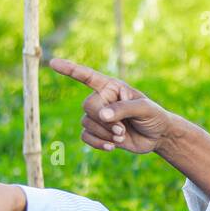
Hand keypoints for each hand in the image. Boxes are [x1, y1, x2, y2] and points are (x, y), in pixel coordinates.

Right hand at [49, 57, 171, 154]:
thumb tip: (101, 115)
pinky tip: (112, 147)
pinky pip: (85, 137)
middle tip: (122, 129)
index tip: (52, 62)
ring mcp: (98, 116)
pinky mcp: (98, 132)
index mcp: (111, 87)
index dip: (69, 69)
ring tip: (122, 136)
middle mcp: (102, 99)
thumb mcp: (145, 109)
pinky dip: (98, 144)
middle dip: (104, 121)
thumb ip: (123, 109)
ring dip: (105, 134)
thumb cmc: (154, 116)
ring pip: (86, 123)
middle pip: (88, 107)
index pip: (87, 76)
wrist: (157, 136)